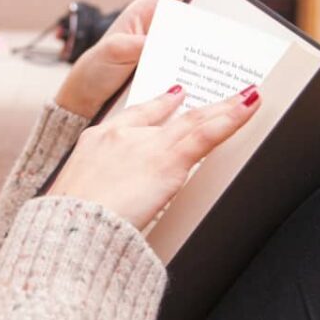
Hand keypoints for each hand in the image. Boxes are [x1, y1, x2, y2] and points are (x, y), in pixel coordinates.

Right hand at [48, 84, 260, 230]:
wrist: (72, 225)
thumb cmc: (71, 222)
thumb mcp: (80, 198)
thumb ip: (102, 192)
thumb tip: (113, 205)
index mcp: (97, 141)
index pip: (135, 116)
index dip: (159, 105)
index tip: (175, 96)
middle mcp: (121, 134)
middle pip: (167, 115)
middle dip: (195, 104)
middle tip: (220, 94)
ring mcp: (145, 144)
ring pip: (193, 121)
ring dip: (224, 107)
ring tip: (248, 96)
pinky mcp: (167, 159)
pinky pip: (206, 133)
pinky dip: (231, 117)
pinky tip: (248, 106)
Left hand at [54, 0, 238, 117]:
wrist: (88, 96)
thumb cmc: (97, 67)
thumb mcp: (113, 51)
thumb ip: (136, 46)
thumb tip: (162, 44)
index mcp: (148, 8)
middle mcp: (162, 25)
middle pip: (199, 9)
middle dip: (223, 10)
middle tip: (245, 17)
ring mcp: (169, 46)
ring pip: (200, 39)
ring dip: (217, 45)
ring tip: (236, 53)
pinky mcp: (171, 68)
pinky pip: (193, 63)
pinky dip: (206, 68)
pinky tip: (219, 77)